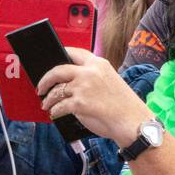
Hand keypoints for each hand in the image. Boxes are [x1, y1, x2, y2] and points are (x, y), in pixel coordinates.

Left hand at [36, 47, 151, 146]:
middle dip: (45, 79)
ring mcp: (84, 87)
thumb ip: (92, 77)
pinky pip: (59, 106)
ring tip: (46, 104)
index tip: (51, 62)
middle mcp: (90, 72)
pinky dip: (55, 111)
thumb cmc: (123, 105)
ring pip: (57, 90)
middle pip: (58, 70)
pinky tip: (55, 114)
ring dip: (49, 99)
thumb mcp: (110, 81)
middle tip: (41, 87)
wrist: (133, 122)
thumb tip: (69, 82)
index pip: (74, 53)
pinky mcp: (80, 103)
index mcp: (99, 63)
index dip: (59, 56)